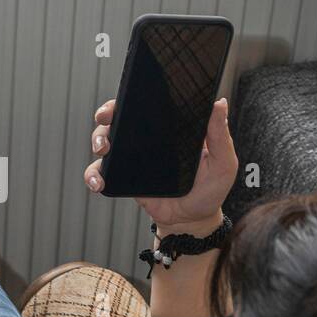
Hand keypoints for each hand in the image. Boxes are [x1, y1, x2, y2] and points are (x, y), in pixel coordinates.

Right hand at [84, 97, 237, 232]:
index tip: (126, 95)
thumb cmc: (210, 189)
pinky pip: (100, 173)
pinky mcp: (122, 179)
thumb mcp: (222, 161)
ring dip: (97, 139)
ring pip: (104, 141)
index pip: (147, 105)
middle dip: (106, 113)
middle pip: (119, 118)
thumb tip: (220, 103)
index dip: (132, 96)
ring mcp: (132, 159)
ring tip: (102, 150)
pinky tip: (98, 183)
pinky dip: (94, 175)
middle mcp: (147, 139)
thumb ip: (219, 135)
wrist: (193, 220)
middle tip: (105, 119)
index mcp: (169, 128)